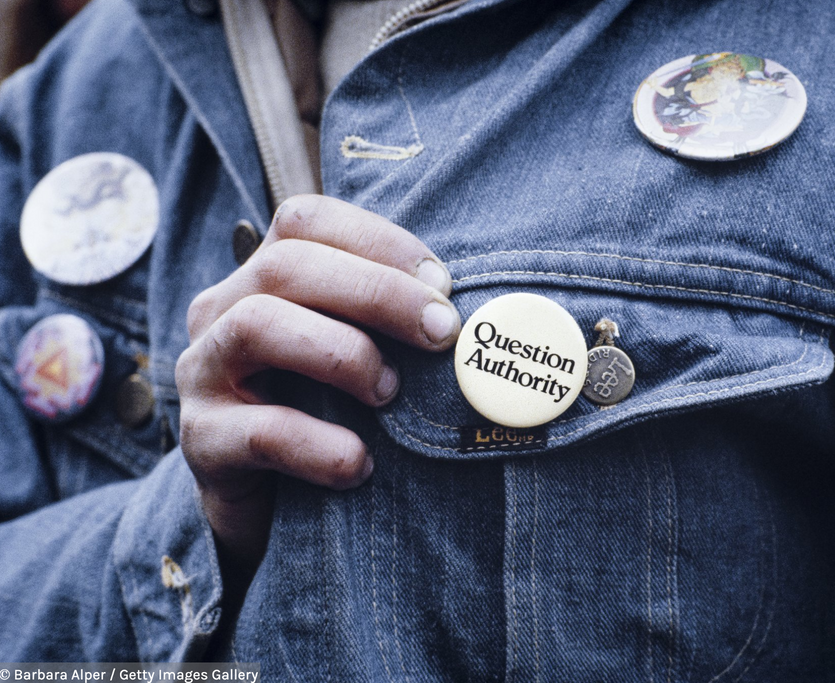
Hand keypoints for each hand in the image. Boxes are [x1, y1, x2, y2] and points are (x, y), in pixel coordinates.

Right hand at [175, 194, 459, 572]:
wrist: (267, 508)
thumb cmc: (327, 414)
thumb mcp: (357, 358)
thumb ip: (392, 326)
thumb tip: (474, 321)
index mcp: (263, 278)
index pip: (305, 220)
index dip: (378, 240)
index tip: (442, 282)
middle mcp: (222, 312)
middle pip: (286, 265)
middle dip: (377, 292)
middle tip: (441, 332)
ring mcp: (203, 372)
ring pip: (257, 325)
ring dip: (342, 353)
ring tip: (390, 392)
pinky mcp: (201, 440)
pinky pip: (259, 432)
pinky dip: (319, 446)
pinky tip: (359, 464)